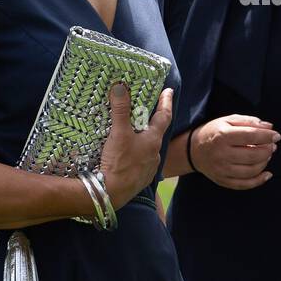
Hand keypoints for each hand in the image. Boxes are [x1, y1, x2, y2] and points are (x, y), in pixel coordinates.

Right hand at [98, 84, 173, 208]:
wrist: (112, 193)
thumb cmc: (119, 162)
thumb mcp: (119, 133)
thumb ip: (120, 109)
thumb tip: (120, 87)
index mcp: (153, 140)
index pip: (164, 116)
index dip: (166, 102)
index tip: (168, 91)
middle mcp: (155, 153)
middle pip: (156, 132)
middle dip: (151, 122)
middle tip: (146, 112)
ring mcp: (149, 168)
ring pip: (148, 149)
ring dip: (143, 140)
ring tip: (133, 134)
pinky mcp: (140, 179)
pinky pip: (141, 162)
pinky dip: (136, 155)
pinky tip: (128, 156)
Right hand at [190, 114, 278, 189]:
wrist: (193, 150)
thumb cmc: (213, 132)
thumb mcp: (228, 120)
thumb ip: (249, 121)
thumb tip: (269, 127)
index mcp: (222, 136)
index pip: (251, 136)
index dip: (267, 136)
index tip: (277, 135)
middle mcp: (221, 154)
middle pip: (253, 155)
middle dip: (268, 150)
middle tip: (272, 146)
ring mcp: (222, 170)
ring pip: (251, 171)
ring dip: (264, 163)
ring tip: (267, 155)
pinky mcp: (222, 180)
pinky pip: (244, 184)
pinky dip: (259, 181)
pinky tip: (267, 174)